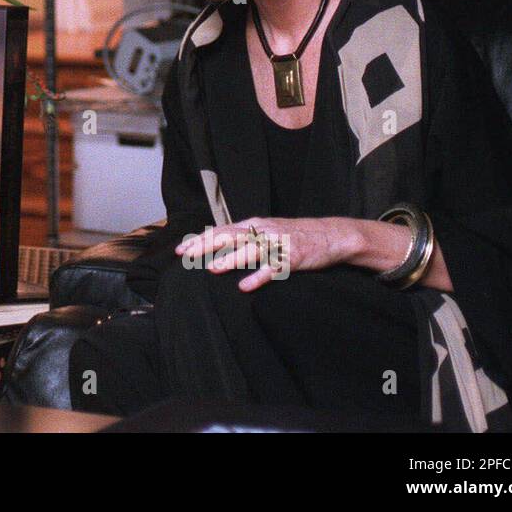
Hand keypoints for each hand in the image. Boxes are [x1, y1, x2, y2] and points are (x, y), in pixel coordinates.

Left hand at [173, 216, 359, 291]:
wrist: (330, 235)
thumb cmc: (294, 235)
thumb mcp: (267, 230)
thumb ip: (245, 236)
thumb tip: (217, 244)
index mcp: (255, 225)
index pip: (222, 230)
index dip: (201, 239)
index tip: (181, 248)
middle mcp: (263, 231)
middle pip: (230, 237)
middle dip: (206, 246)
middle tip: (187, 255)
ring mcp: (278, 245)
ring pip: (251, 251)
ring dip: (231, 259)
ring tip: (213, 269)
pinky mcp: (293, 259)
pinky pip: (273, 269)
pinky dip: (259, 277)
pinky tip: (245, 286)